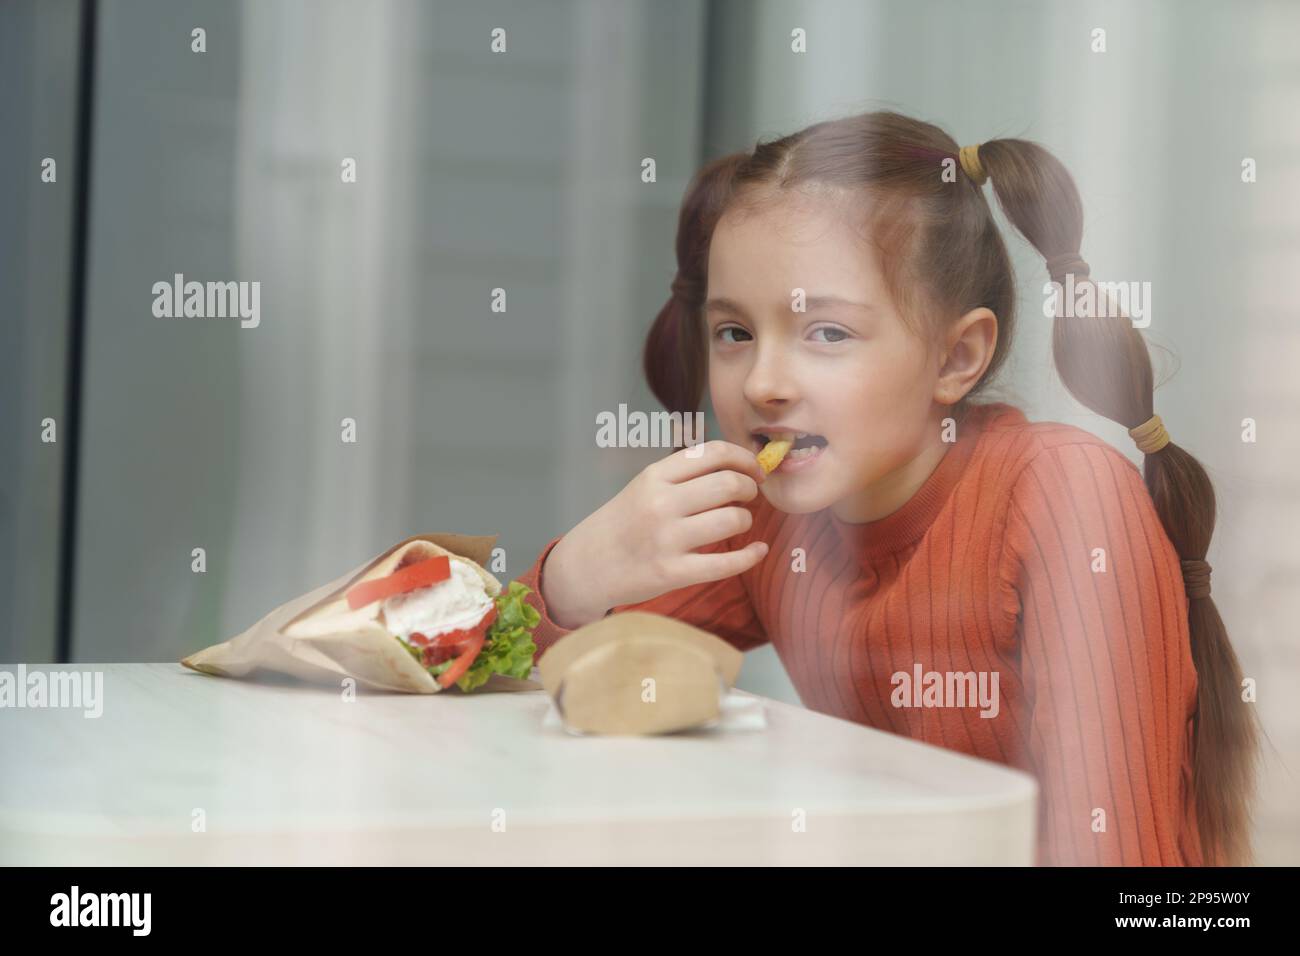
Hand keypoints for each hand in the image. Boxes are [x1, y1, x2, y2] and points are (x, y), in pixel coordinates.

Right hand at [541, 440, 769, 628]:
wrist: (585, 566)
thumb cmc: (622, 524)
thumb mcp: (643, 487)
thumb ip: (683, 475)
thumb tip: (737, 465)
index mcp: (654, 476)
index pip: (713, 453)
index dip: (744, 459)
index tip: (754, 470)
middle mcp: (660, 503)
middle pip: (728, 484)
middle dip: (749, 489)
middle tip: (749, 496)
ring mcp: (666, 539)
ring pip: (732, 520)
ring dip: (746, 520)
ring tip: (739, 523)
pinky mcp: (672, 572)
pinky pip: (726, 564)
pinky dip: (750, 556)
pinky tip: (757, 551)